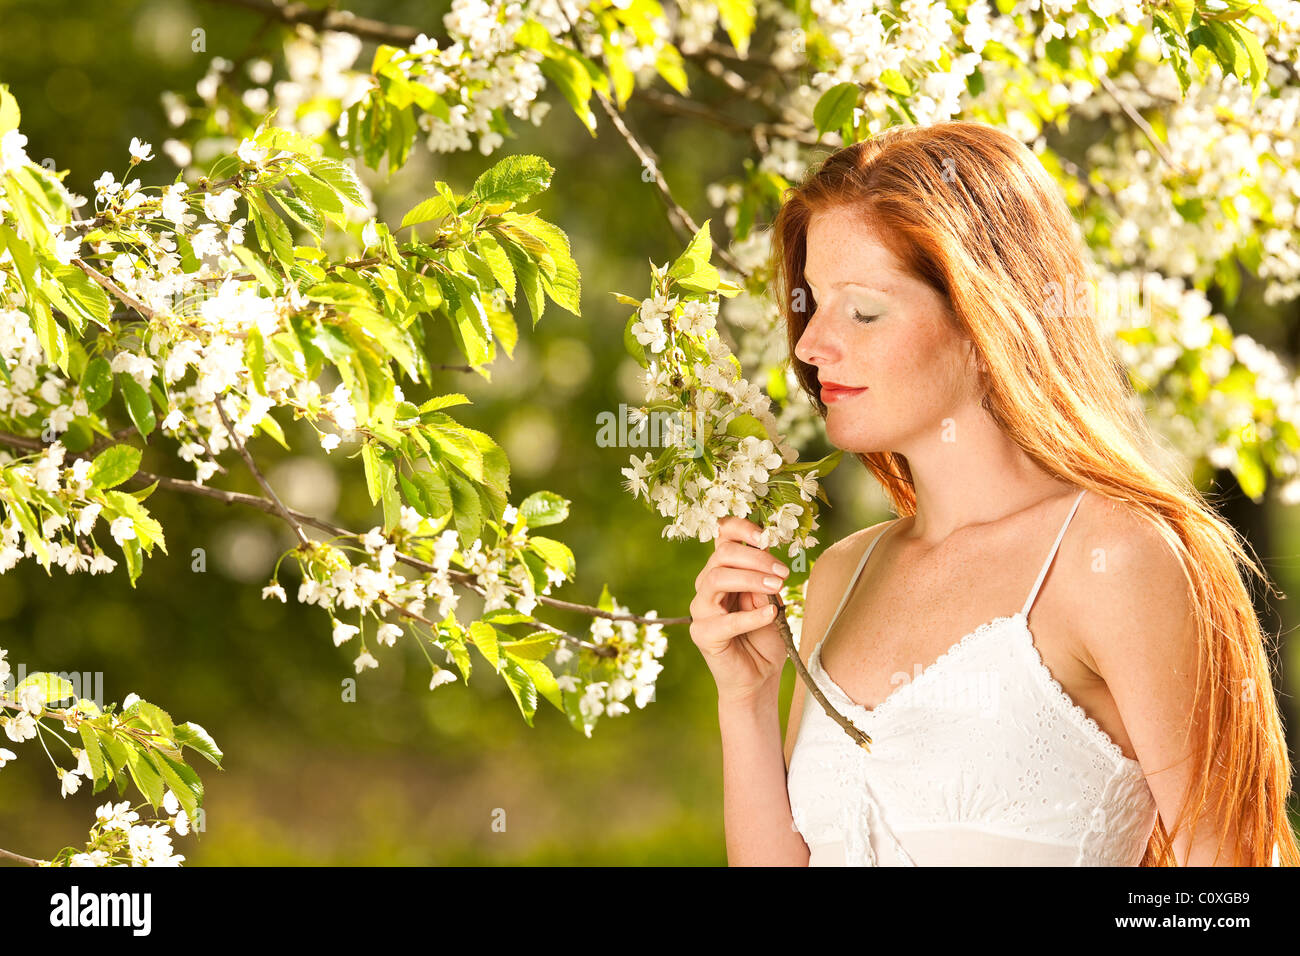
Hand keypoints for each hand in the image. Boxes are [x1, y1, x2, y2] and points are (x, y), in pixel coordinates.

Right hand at [689, 516, 790, 703]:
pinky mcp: (703, 635)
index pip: (722, 537)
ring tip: (776, 587)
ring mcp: (701, 610)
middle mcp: (707, 586)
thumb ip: (766, 579)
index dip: (741, 528)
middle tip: (783, 572)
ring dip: (751, 579)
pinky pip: (726, 621)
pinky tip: (771, 614)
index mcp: (722, 571)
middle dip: (756, 558)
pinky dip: (752, 616)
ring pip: (717, 578)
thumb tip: (768, 555)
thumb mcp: (771, 600)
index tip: (766, 536)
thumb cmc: (765, 636)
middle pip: (722, 554)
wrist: (759, 678)